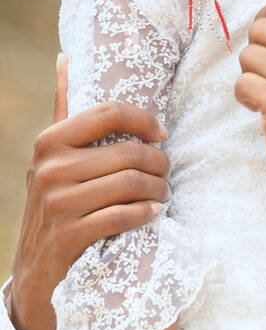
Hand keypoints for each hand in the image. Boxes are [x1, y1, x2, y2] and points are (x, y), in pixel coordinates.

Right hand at [9, 53, 171, 329]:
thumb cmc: (54, 204)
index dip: (144, 120)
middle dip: (158, 163)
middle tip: (165, 173)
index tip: (160, 134)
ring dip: (158, 189)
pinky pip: (124, 214)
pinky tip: (152, 214)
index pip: (110, 113)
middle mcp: (51, 168)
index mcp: (50, 141)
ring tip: (161, 193)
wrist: (36, 271)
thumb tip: (66, 58)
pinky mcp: (71, 233)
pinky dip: (145, 213)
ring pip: (132, 183)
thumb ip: (64, 110)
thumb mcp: (52, 157)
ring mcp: (59, 202)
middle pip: (129, 152)